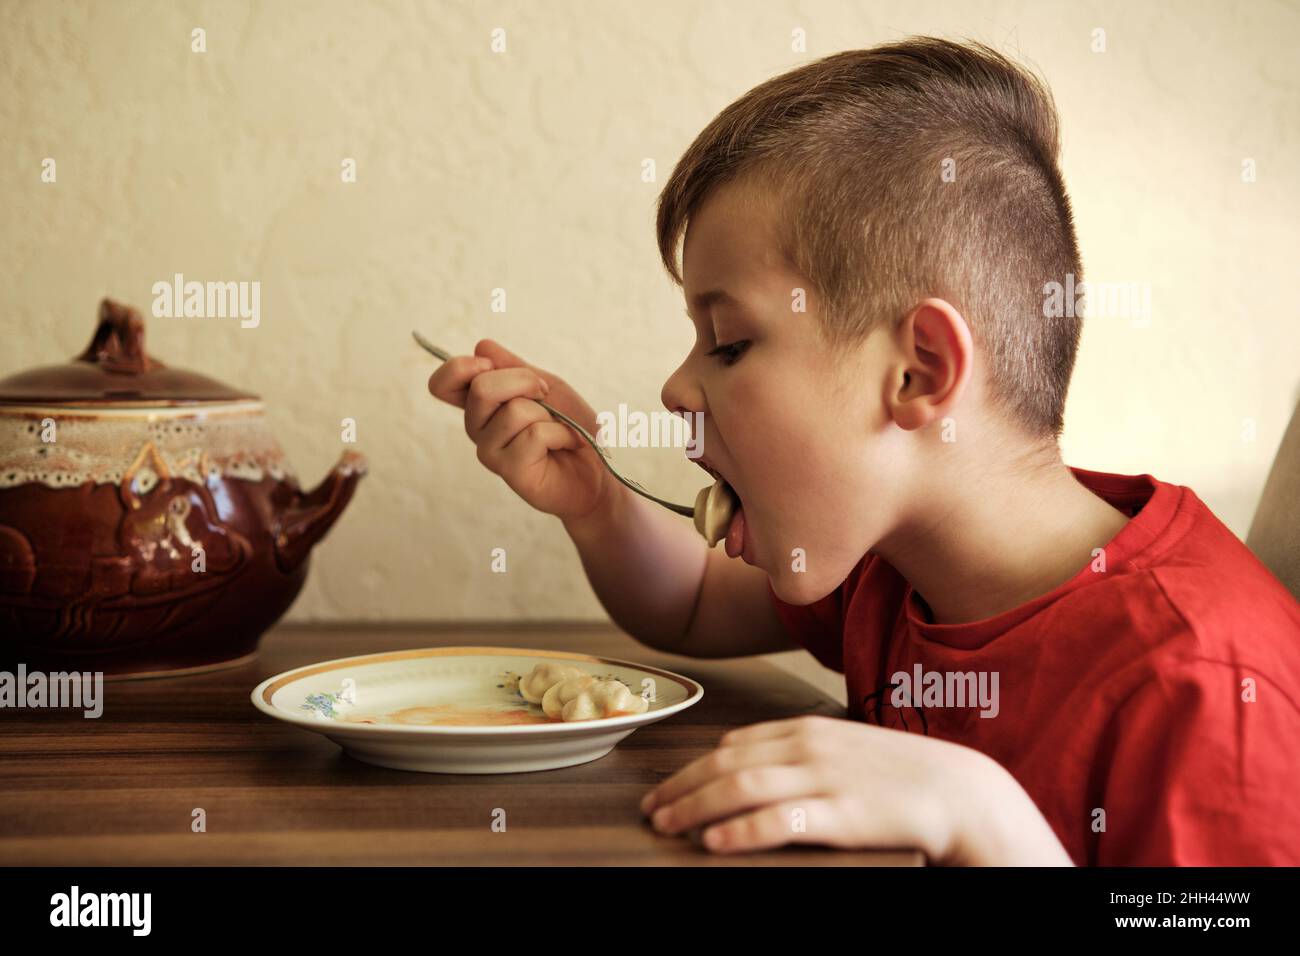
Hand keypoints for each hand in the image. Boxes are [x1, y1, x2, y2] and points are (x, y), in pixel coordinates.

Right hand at [426, 339, 610, 521]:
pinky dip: (561, 434)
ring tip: (556, 430)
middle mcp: (478, 428)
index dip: (460, 368)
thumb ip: (513, 367)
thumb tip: (482, 347)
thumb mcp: (544, 385)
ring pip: (514, 411)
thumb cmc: (571, 424)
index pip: (442, 385)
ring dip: (548, 415)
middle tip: (546, 397)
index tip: (490, 367)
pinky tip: (565, 444)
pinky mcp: (510, 471)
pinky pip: (534, 435)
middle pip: (481, 388)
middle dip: (525, 381)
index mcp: (480, 405)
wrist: (598, 465)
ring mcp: (490, 452)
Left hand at [639, 714, 1072, 864]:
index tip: (665, 786)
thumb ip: (796, 750)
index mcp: (806, 729)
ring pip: (742, 786)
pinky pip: (780, 821)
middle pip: (725, 763)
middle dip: (681, 786)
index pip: (732, 744)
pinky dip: (741, 830)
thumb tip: (744, 754)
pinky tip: (715, 843)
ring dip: (696, 806)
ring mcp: (824, 778)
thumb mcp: (843, 748)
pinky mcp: (842, 813)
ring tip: (666, 825)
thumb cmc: (901, 774)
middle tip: (650, 809)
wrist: (961, 791)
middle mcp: (808, 747)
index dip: (692, 766)